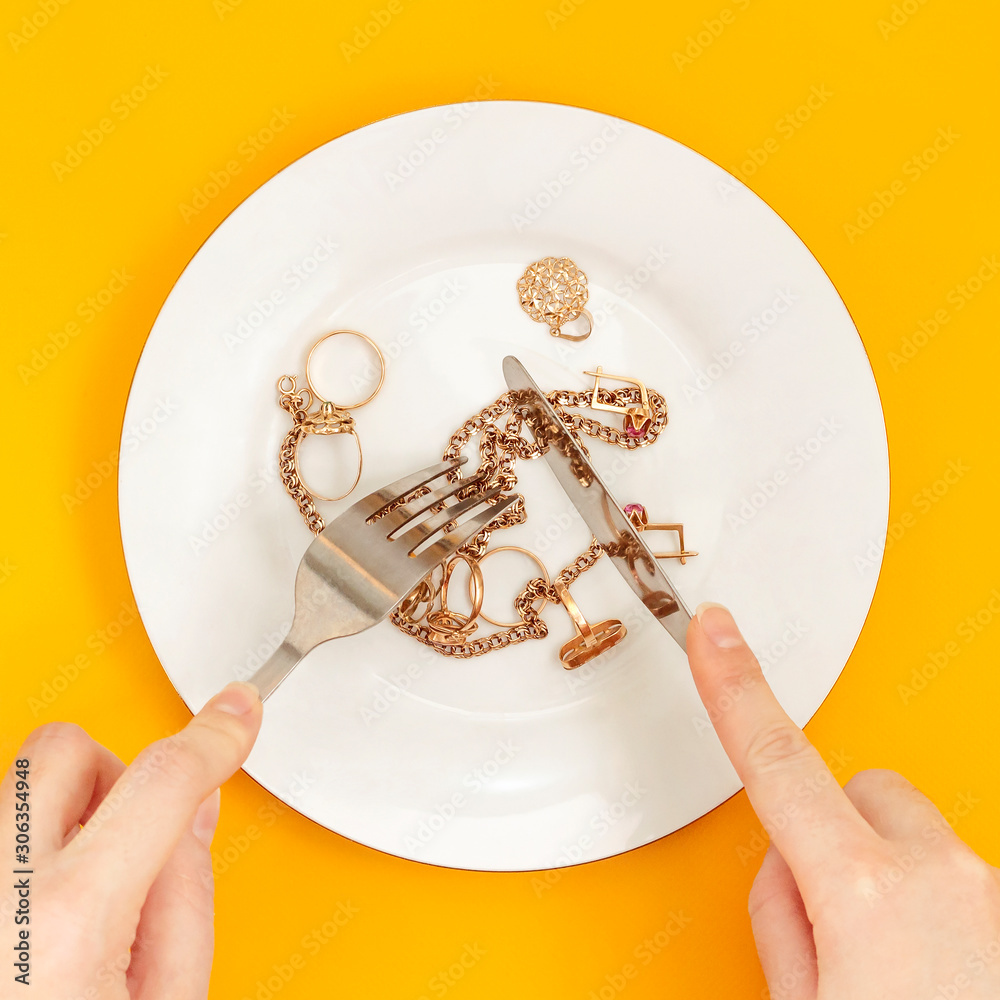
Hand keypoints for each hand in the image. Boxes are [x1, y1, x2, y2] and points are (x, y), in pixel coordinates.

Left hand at [0, 681, 261, 998]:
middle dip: (113, 769)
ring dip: (60, 811)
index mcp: (68, 922)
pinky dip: (21, 846)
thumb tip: (194, 816)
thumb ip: (189, 897)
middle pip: (63, 749)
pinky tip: (33, 909)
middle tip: (132, 830)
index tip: (236, 712)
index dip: (214, 736)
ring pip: (13, 781)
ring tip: (75, 890)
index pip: (161, 780)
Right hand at [687, 602, 999, 999]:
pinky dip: (941, 912)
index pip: (775, 763)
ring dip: (891, 885)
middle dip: (832, 833)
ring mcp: (997, 895)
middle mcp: (943, 876)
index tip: (715, 632)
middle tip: (827, 929)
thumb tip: (792, 871)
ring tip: (897, 979)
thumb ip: (785, 922)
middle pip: (859, 793)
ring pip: (917, 844)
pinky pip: (963, 882)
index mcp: (864, 893)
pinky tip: (941, 978)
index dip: (734, 687)